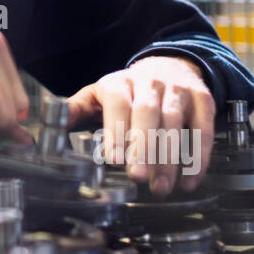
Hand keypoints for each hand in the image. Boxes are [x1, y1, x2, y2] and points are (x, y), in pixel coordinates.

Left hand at [65, 56, 215, 196]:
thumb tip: (50, 123)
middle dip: (144, 147)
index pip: (118, 103)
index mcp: (120, 82)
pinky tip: (190, 180)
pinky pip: (203, 129)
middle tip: (138, 178)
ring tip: (162, 187)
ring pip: (175, 122)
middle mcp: (150, 82)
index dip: (117, 131)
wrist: (170, 65)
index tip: (115, 160)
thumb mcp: (99, 94)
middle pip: (148, 113)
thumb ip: (76, 110)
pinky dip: (199, 157)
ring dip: (170, 158)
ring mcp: (178, 91)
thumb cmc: (130, 90)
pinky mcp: (203, 100)